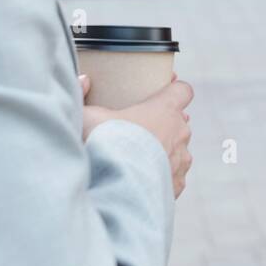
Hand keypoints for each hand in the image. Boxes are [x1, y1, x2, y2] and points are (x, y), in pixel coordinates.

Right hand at [82, 73, 193, 198]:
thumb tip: (84, 79)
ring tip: (141, 158)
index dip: (174, 91)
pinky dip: (163, 176)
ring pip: (179, 150)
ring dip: (166, 151)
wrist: (116, 186)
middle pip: (179, 122)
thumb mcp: (87, 115)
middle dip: (165, 124)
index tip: (162, 93)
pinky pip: (175, 176)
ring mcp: (182, 159)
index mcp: (165, 109)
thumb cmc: (104, 144)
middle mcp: (180, 132)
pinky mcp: (178, 183)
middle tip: (141, 129)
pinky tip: (144, 179)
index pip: (183, 90)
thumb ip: (83, 94)